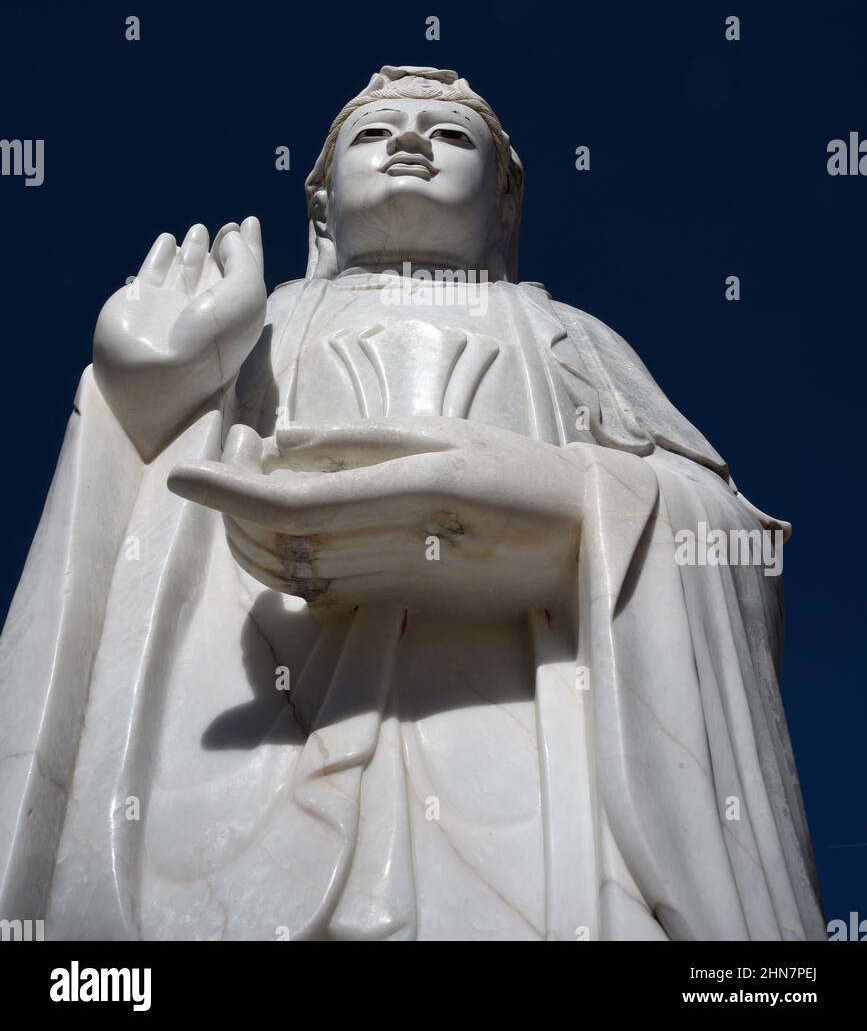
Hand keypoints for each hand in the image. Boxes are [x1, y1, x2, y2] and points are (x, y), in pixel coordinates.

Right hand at [93, 218, 266, 461]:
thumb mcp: (246, 294)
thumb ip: (242, 259)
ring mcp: (172, 307)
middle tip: (228, 227)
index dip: (250, 246)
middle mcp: (206, 310)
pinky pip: (154, 271)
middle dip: (223, 248)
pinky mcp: (142, 304)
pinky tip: (168, 240)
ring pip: (186, 270)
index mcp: (237, 314)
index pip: (247, 272)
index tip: (250, 221)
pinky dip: (161, 254)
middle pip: (218, 271)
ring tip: (199, 228)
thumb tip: (230, 235)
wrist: (155, 374)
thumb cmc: (210, 337)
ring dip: (193, 249)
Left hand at [168, 417, 590, 614]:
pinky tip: (284, 525)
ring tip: (245, 486)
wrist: (583, 541)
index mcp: (406, 493)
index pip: (294, 501)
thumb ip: (359, 440)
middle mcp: (394, 546)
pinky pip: (320, 590)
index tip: (181, 474)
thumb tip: (278, 441)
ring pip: (292, 571)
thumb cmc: (518, 472)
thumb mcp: (446, 435)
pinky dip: (283, 562)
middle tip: (226, 459)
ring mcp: (395, 583)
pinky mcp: (400, 603)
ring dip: (250, 537)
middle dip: (232, 511)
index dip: (230, 492)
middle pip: (281, 543)